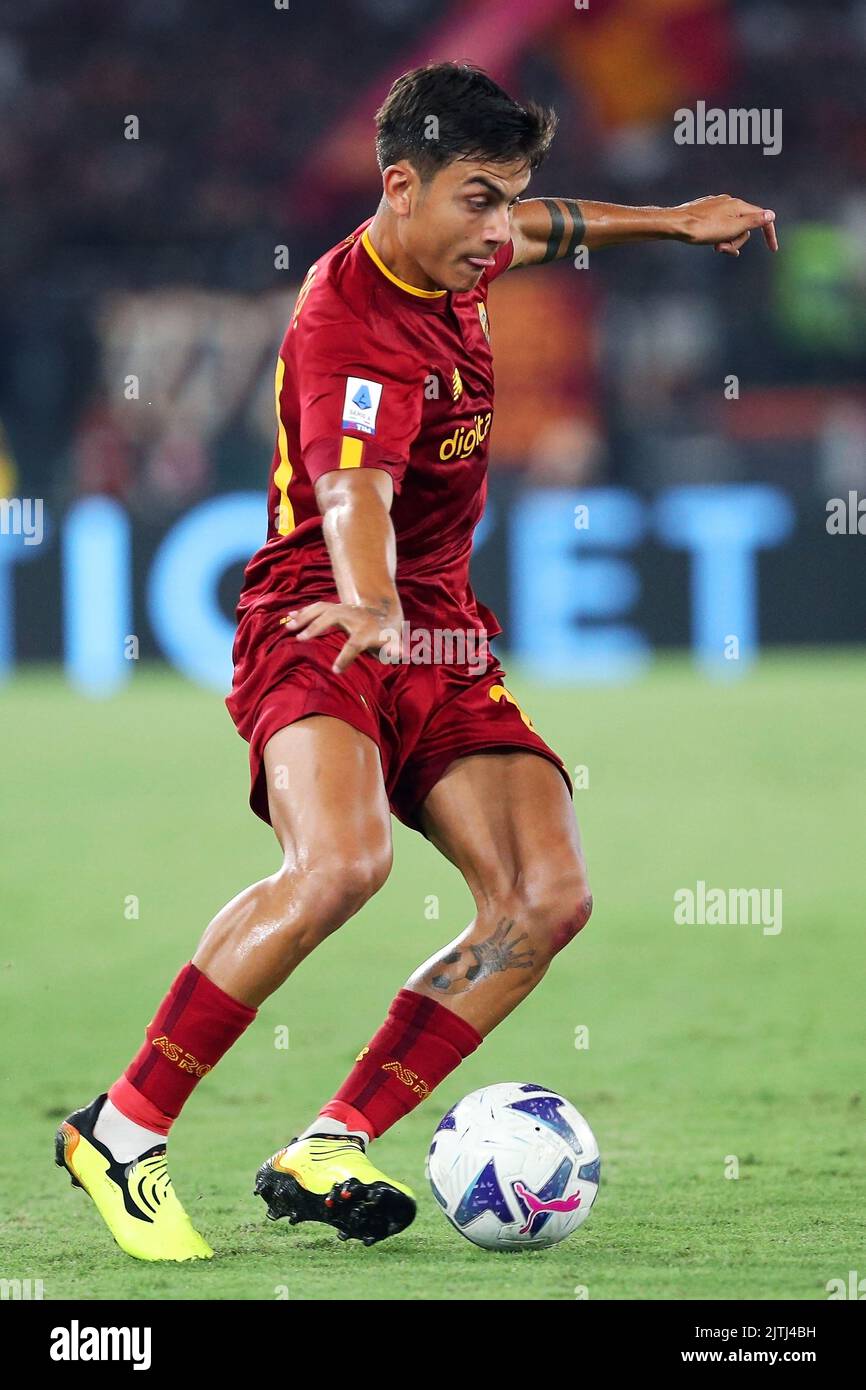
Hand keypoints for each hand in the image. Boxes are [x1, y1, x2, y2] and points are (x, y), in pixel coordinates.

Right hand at [282, 599, 402, 672]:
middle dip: (316, 627)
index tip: (335, 670)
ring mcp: (341, 609)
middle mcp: (352, 616)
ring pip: (321, 610)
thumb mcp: (393, 643)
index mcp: (365, 630)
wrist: (382, 612)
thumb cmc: (385, 634)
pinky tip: (288, 618)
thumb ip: (395, 649)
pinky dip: (302, 612)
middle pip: (331, 619)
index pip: (354, 644)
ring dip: (305, 618)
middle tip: (300, 639)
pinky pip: (316, 607)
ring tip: (289, 628)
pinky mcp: (333, 607)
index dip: (346, 657)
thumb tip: (404, 655)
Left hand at [672, 194, 778, 255]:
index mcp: (738, 206)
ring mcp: (717, 205)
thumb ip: (753, 222)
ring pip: (731, 227)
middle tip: (723, 249)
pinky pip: (720, 225)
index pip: (762, 218)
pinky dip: (719, 236)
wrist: (676, 224)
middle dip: (738, 241)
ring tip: (715, 247)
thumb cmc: (703, 228)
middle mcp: (729, 202)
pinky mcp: (706, 210)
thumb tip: (771, 215)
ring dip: (727, 240)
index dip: (769, 234)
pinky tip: (710, 242)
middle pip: (745, 226)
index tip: (772, 249)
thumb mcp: (732, 228)